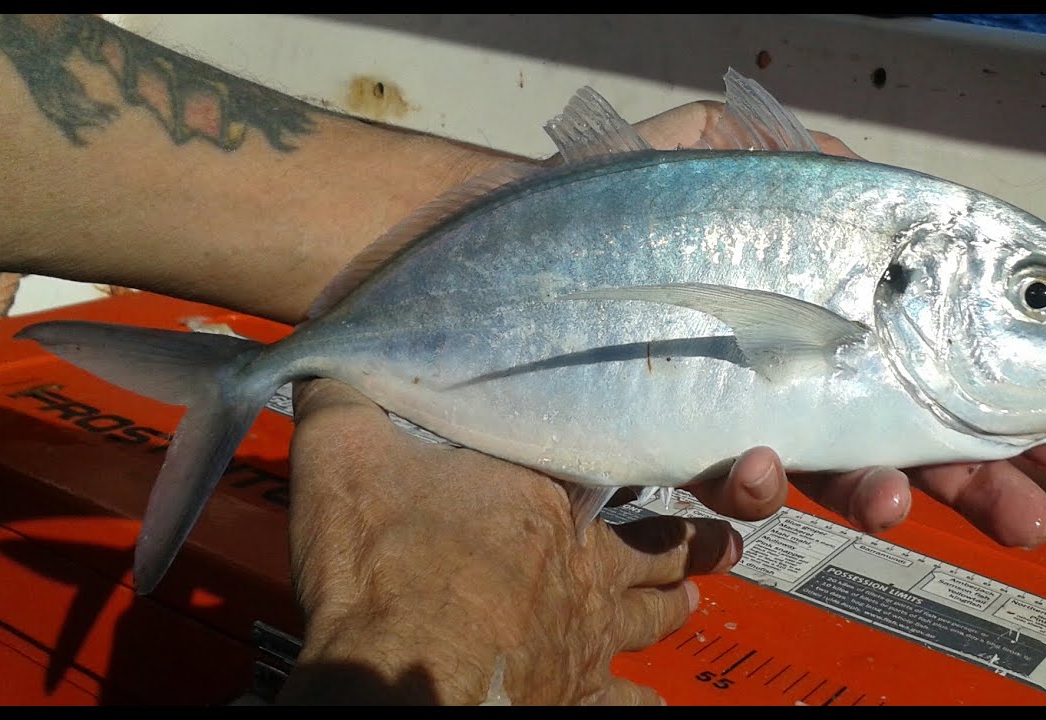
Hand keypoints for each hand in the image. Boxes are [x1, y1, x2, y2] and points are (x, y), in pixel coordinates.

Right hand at [278, 379, 745, 705]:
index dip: (616, 446)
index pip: (593, 458)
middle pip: (647, 544)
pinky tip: (652, 702)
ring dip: (674, 603)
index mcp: (536, 497)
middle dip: (683, 540)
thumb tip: (323, 360)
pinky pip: (622, 702)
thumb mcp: (342, 455)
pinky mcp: (573, 695)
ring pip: (650, 613)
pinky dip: (639, 702)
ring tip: (694, 593)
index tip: (645, 432)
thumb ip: (340, 400)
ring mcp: (583, 632)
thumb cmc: (382, 566)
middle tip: (722, 536)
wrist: (397, 675)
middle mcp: (578, 564)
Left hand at [629, 101, 1045, 548]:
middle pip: (896, 420)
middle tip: (1029, 512)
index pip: (929, 346)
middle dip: (970, 472)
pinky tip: (756, 464)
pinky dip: (755, 484)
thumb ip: (805, 166)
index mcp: (816, 294)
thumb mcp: (713, 149)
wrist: (474, 274)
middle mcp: (783, 356)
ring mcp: (729, 407)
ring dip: (874, 492)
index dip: (998, 392)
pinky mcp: (672, 451)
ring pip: (825, 466)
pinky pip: (728, 482)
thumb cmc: (596, 203)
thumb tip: (862, 180)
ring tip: (891, 504)